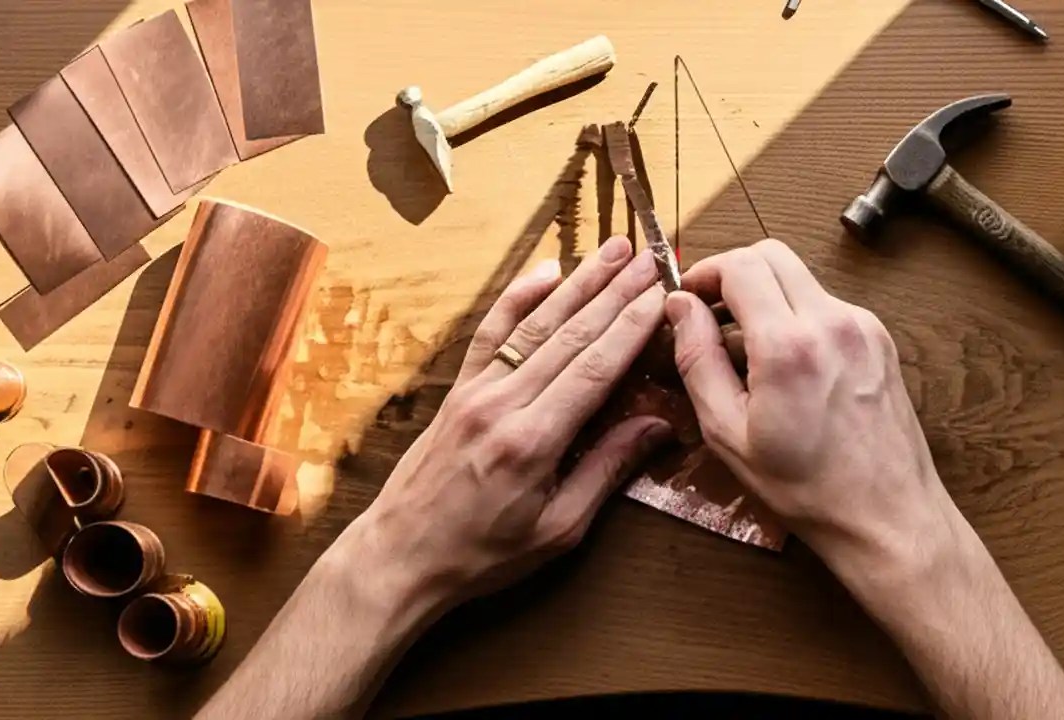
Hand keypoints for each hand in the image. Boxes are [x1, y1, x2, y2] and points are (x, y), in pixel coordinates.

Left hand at [358, 237, 672, 608]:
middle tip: (649, 258)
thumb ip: (607, 471)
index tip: (662, 295)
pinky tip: (546, 271)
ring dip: (577, 282)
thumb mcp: (559, 530)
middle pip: (570, 334)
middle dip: (614, 292)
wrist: (401, 555)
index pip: (595, 368)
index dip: (632, 327)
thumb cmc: (482, 554)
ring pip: (534, 323)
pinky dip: (519, 297)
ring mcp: (476, 391)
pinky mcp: (458, 390)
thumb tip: (657, 426)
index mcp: (532, 441)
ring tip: (612, 250)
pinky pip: (492, 332)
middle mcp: (502, 404)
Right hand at [665, 239, 954, 580]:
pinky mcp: (878, 338)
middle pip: (771, 254)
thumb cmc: (806, 488)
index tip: (686, 296)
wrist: (887, 517)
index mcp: (789, 346)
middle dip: (732, 273)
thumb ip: (697, 360)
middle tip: (708, 311)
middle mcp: (832, 322)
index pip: (741, 265)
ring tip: (742, 347)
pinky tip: (782, 363)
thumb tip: (680, 308)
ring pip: (799, 277)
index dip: (704, 271)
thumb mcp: (727, 433)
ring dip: (764, 294)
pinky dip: (794, 315)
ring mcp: (862, 327)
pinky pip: (824, 304)